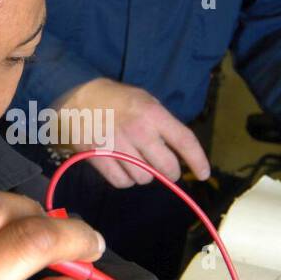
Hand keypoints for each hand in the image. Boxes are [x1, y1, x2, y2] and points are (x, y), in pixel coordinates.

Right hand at [52, 77, 209, 188]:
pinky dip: (125, 180)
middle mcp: (138, 131)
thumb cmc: (117, 100)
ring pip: (144, 179)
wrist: (77, 96)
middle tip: (163, 168)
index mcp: (153, 114)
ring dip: (143, 175)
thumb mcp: (145, 102)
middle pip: (166, 168)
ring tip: (134, 161)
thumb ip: (163, 126)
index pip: (184, 141)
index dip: (197, 160)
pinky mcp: (99, 158)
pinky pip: (122, 183)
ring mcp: (117, 146)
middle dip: (168, 172)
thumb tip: (179, 155)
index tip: (203, 174)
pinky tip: (121, 166)